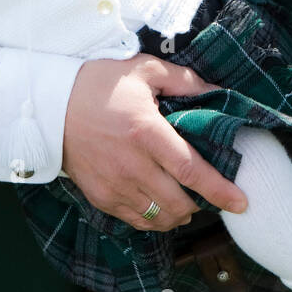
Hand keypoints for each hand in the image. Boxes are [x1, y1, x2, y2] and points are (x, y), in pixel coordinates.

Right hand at [62, 54, 247, 231]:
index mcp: (145, 132)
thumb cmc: (99, 84)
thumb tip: (218, 90)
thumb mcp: (143, 70)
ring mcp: (114, 185)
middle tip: (211, 194)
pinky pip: (136, 221)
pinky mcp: (100, 198)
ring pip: (159, 218)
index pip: (191, 170)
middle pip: (179, 203)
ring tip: (186, 199)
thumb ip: (183, 81)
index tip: (242, 203)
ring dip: (180, 214)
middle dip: (202, 205)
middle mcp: (131, 165)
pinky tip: (160, 204)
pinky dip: (155, 219)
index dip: (220, 191)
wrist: (49, 104)